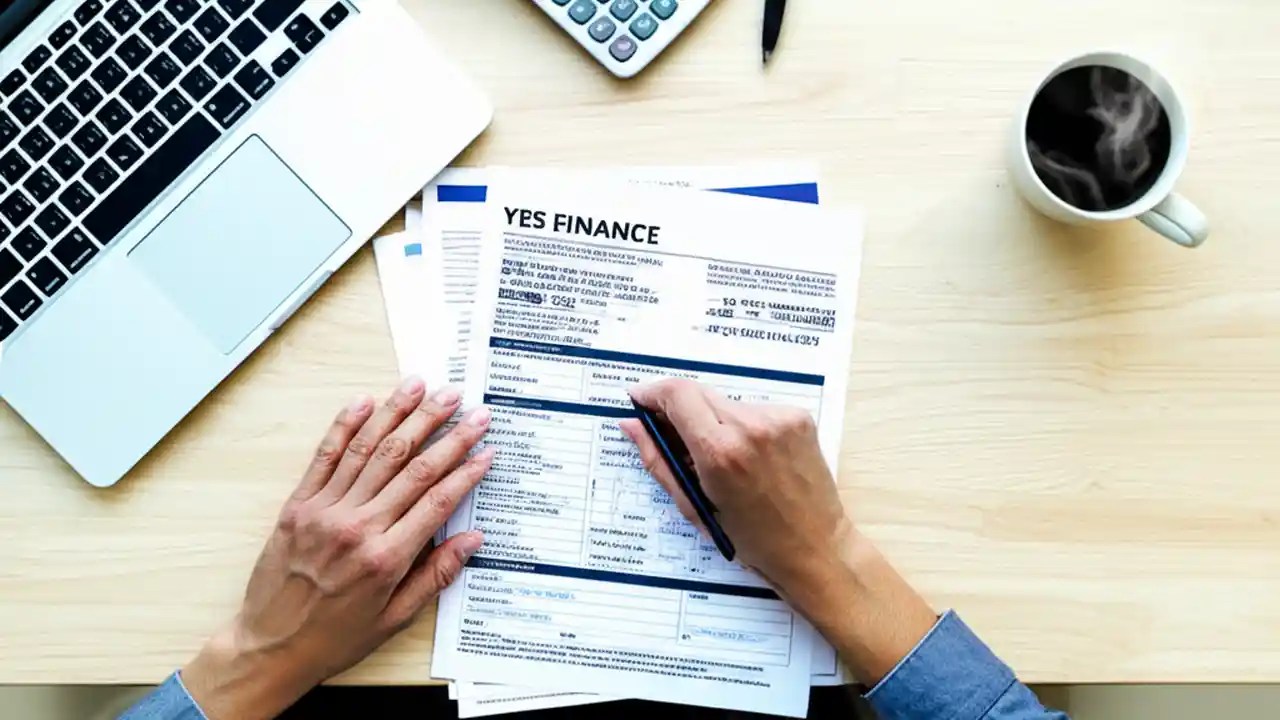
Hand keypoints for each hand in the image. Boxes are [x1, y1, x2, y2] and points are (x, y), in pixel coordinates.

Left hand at [181, 378, 492, 719]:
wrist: (269, 647)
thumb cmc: (334, 638)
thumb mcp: (395, 619)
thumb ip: (436, 576)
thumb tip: (472, 540)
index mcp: (387, 558)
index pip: (437, 500)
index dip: (466, 470)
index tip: (486, 449)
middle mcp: (357, 527)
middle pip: (412, 467)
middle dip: (446, 433)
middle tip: (470, 408)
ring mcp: (325, 512)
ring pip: (372, 451)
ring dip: (401, 415)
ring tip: (424, 387)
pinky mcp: (299, 505)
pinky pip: (326, 457)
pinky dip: (346, 426)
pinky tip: (366, 401)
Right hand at [620, 379, 935, 684]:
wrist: (816, 548)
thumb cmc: (753, 540)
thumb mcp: (695, 507)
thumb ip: (659, 462)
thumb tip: (632, 426)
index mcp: (719, 452)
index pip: (677, 395)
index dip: (653, 393)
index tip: (641, 400)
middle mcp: (750, 427)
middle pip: (699, 394)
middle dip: (681, 410)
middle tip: (677, 439)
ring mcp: (778, 419)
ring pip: (726, 402)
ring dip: (715, 422)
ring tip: (725, 461)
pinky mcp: (799, 417)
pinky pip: (755, 410)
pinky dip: (744, 427)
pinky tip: (753, 459)